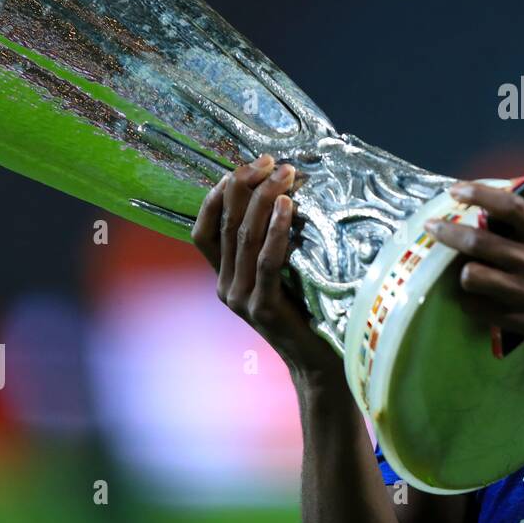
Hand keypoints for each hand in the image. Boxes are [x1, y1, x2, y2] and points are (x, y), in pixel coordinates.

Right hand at [192, 154, 343, 386]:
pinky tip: (287, 207)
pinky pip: (267, 262)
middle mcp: (225, 286)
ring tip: (285, 173)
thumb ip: (273, 245)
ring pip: (244, 238)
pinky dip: (275, 230)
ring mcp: (242, 299)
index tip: (245, 166)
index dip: (218, 195)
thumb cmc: (307, 310)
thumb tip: (286, 192)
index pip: (204, 229)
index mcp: (224, 276)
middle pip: (227, 226)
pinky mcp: (264, 309)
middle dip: (246, 186)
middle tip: (271, 160)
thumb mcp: (283, 274)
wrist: (318, 362)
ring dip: (264, 200)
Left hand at [425, 162, 523, 354]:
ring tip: (461, 264)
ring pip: (475, 278)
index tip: (455, 190)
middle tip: (431, 226)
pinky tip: (471, 291)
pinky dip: (469, 299)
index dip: (479, 195)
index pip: (510, 207)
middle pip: (481, 244)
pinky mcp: (520, 319)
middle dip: (450, 232)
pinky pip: (480, 309)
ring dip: (462, 269)